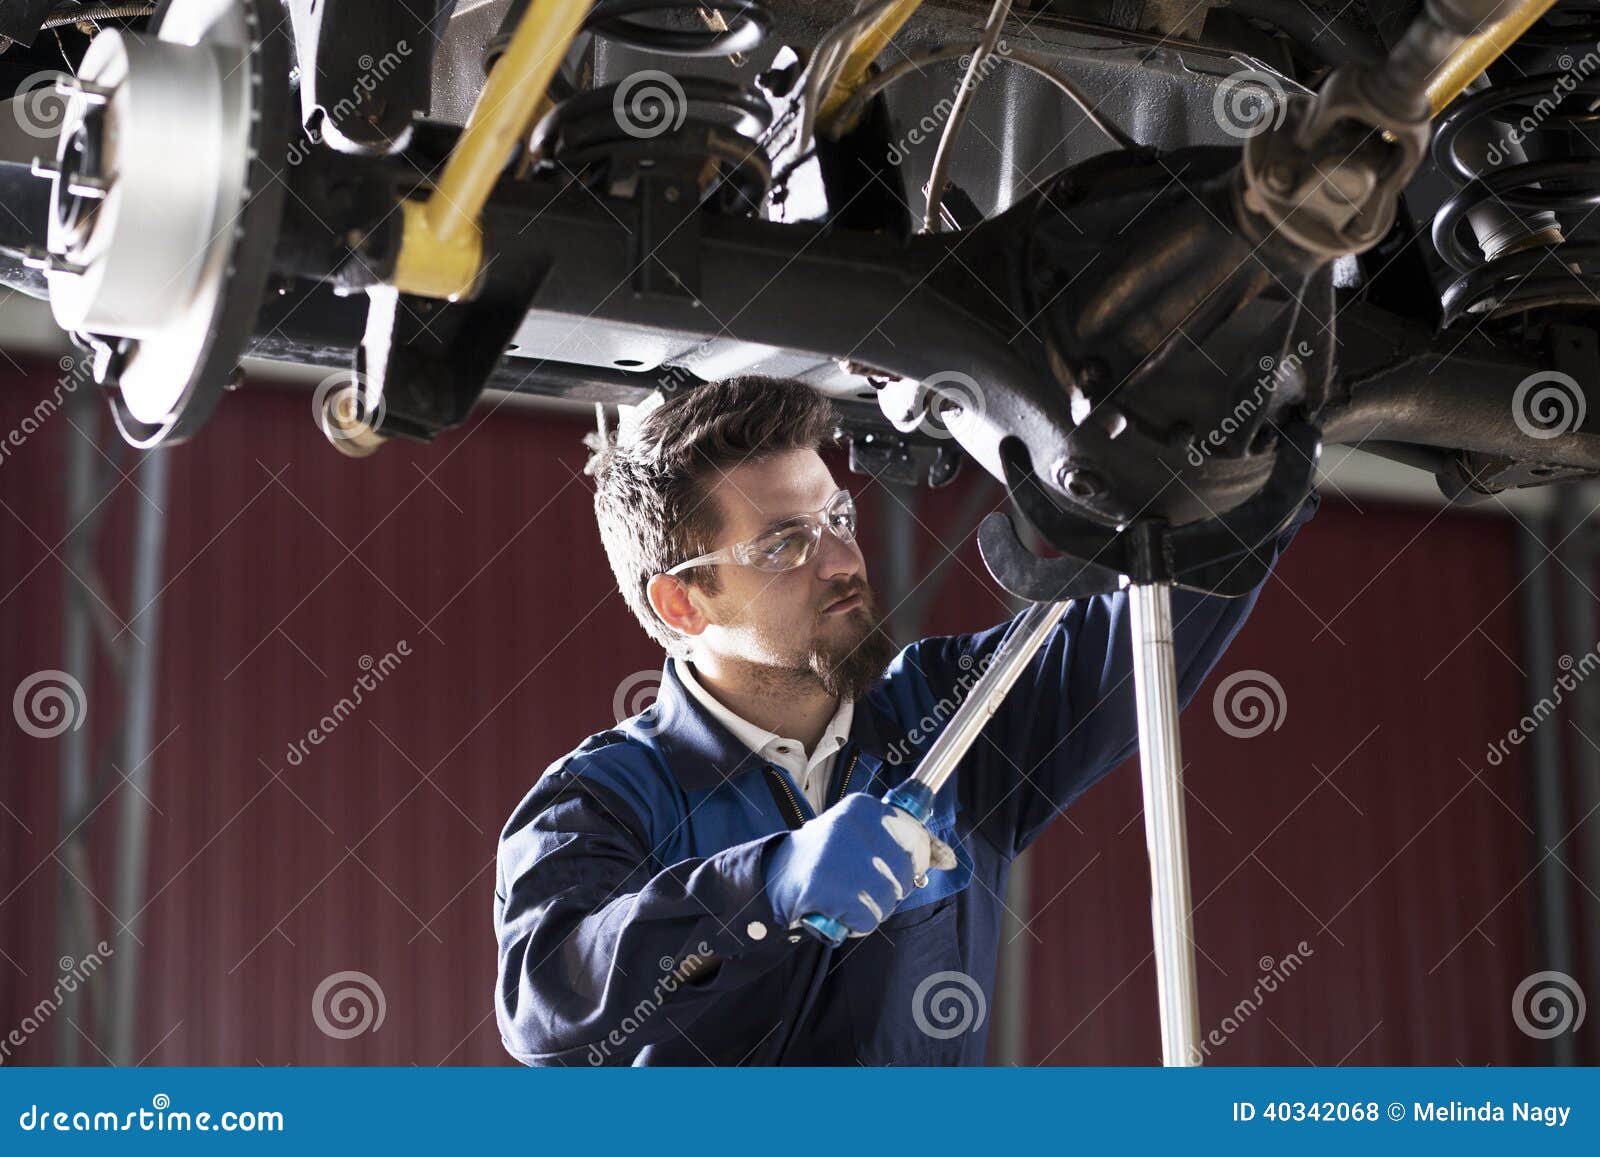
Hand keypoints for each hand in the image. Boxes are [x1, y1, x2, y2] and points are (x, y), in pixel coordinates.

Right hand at [763, 792, 958, 937]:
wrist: (776, 874)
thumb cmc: (829, 855)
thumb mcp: (866, 835)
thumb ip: (908, 843)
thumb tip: (950, 860)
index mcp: (864, 807)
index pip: (915, 839)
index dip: (908, 861)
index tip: (885, 864)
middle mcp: (853, 825)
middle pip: (904, 872)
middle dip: (888, 887)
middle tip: (859, 882)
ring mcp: (840, 857)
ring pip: (888, 898)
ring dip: (872, 906)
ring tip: (845, 893)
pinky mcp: (827, 888)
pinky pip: (867, 919)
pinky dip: (855, 923)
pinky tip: (835, 907)